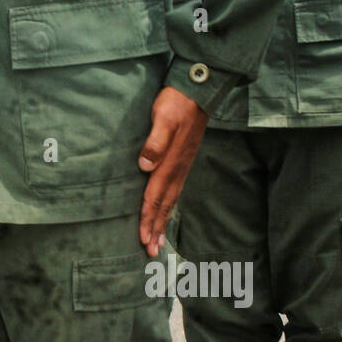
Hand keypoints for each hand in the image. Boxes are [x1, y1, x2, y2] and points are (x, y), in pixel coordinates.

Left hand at [138, 87, 207, 257]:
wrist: (198, 89)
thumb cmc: (177, 102)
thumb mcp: (164, 117)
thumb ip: (155, 141)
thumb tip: (144, 166)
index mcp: (169, 163)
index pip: (155, 197)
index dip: (148, 218)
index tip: (143, 239)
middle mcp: (177, 169)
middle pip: (164, 205)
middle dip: (156, 228)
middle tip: (150, 251)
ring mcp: (182, 166)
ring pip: (171, 200)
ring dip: (163, 221)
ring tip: (157, 241)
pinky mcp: (183, 161)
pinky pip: (175, 190)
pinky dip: (169, 206)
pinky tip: (166, 212)